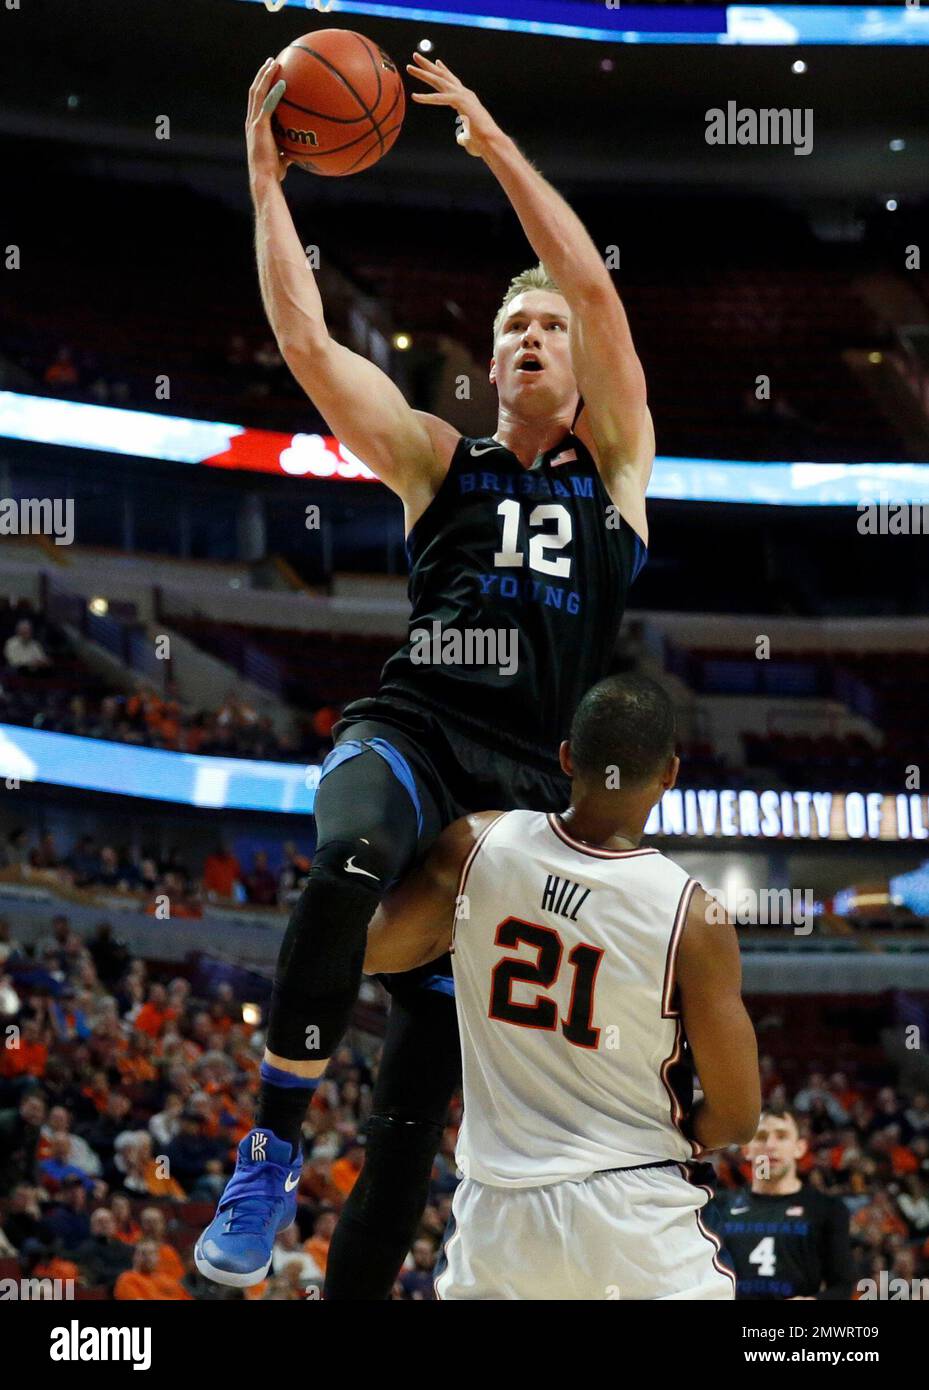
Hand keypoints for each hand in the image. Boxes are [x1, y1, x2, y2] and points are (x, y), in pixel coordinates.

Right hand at [246, 58, 291, 186]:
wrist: (264, 178)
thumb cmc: (274, 173)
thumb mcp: (284, 158)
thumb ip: (290, 150)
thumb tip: (302, 151)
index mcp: (255, 126)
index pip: (257, 101)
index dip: (262, 87)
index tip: (270, 76)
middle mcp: (251, 121)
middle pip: (254, 91)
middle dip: (262, 75)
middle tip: (271, 62)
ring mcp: (254, 122)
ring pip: (257, 92)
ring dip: (265, 76)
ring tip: (274, 63)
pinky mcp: (259, 126)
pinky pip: (267, 104)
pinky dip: (274, 92)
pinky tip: (283, 82)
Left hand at [406, 53, 500, 159]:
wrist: (492, 143)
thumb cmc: (482, 143)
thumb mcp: (469, 139)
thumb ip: (463, 136)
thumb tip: (460, 139)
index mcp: (466, 99)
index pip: (452, 82)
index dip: (443, 71)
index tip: (436, 62)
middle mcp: (464, 93)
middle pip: (442, 76)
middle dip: (428, 65)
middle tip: (415, 56)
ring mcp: (463, 95)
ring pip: (439, 81)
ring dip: (423, 73)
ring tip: (409, 67)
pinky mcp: (460, 102)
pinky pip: (440, 98)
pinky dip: (427, 98)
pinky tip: (415, 96)